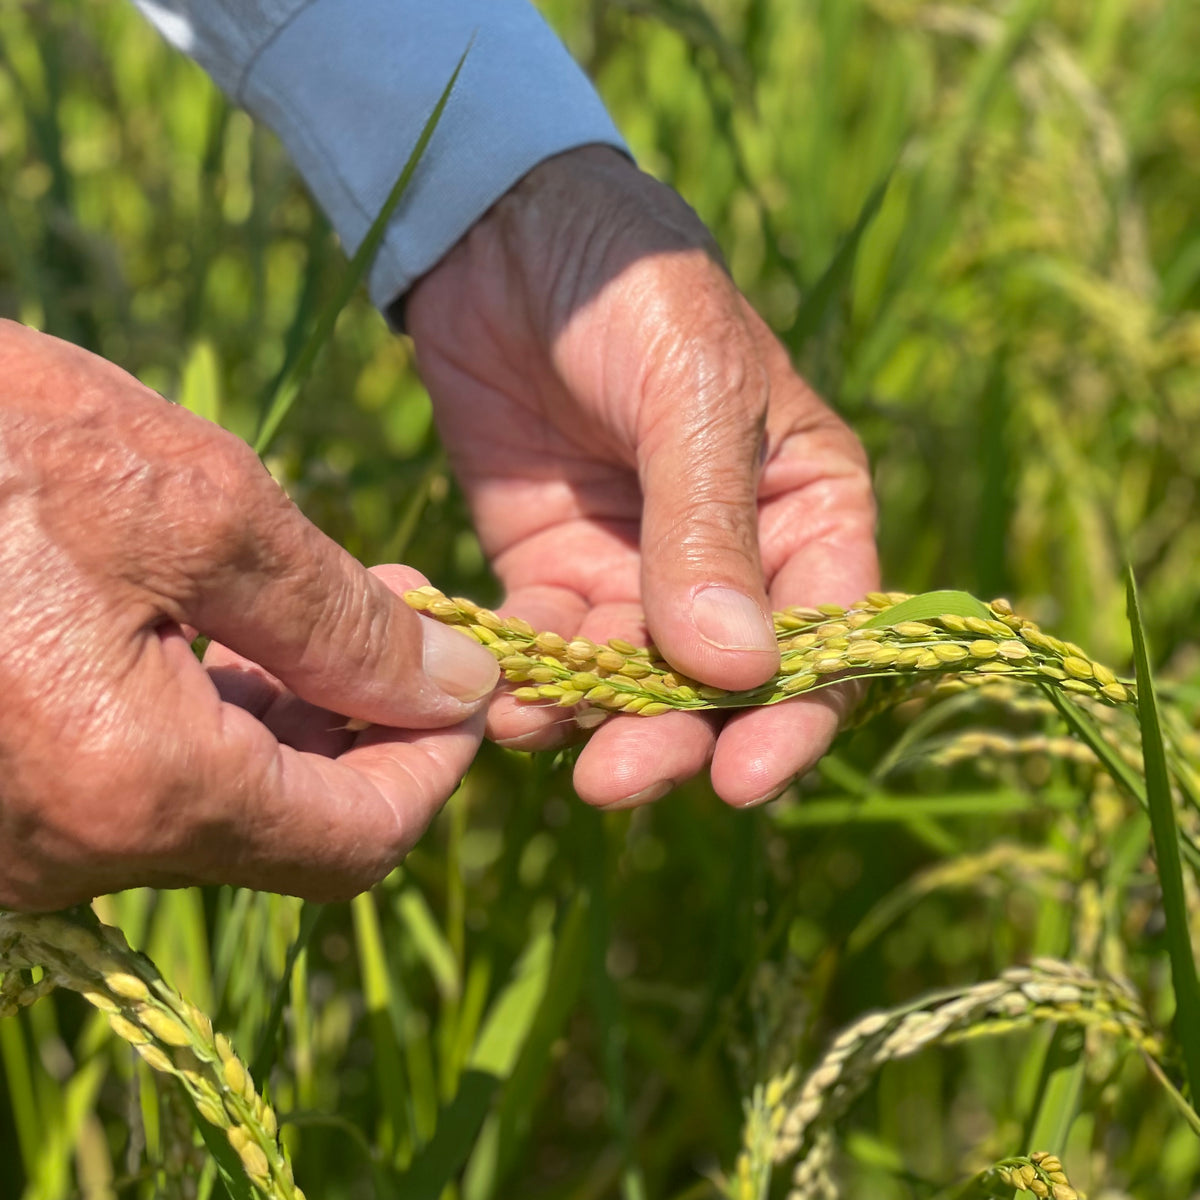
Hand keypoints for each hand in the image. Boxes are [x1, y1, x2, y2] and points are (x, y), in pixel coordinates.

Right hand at [0, 321, 497, 910]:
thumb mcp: (196, 507)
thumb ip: (343, 623)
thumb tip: (454, 687)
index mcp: (136, 790)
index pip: (357, 843)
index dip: (433, 768)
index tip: (467, 684)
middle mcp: (63, 852)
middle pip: (287, 828)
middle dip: (365, 724)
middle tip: (401, 607)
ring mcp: (11, 836)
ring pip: (212, 805)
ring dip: (290, 712)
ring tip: (330, 598)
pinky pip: (131, 781)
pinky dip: (205, 716)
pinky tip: (228, 624)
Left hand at [405, 146, 877, 808]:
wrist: (502, 237)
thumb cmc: (632, 288)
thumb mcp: (692, 389)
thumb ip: (710, 527)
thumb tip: (738, 671)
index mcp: (807, 511)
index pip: (827, 644)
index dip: (793, 721)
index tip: (741, 780)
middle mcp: (733, 560)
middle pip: (723, 686)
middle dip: (675, 737)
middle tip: (614, 777)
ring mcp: (638, 574)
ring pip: (633, 684)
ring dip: (593, 722)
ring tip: (537, 733)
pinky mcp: (555, 572)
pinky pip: (552, 650)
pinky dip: (530, 682)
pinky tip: (502, 697)